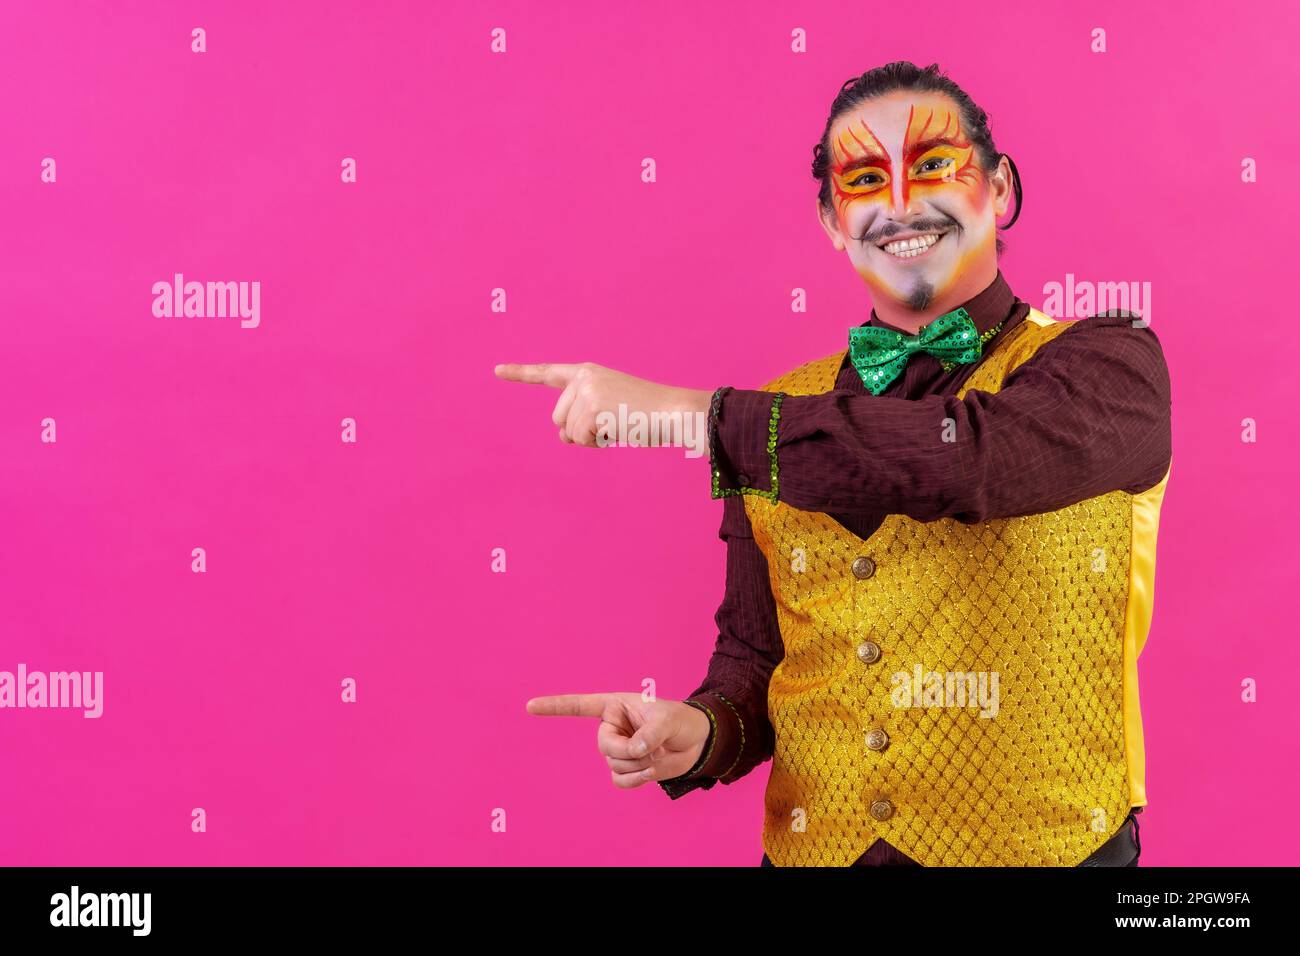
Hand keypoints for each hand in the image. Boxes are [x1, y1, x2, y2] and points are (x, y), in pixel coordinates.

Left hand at [494, 362, 710, 448]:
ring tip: (619, 424)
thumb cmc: (647, 414)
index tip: (497, 370)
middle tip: (613, 422)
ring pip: (569, 431)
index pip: (550, 373)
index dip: (522, 373)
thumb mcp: (608, 413)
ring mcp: (586, 391)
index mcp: (588, 373)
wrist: (674, 411)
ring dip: (592, 437)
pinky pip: (581, 439)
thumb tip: (562, 437)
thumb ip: (580, 420)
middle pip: (558, 418)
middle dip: (580, 429)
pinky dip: (599, 442)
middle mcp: (583, 378)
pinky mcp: (591, 407)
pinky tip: (620, 428)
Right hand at [526, 692, 711, 787]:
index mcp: (615, 706)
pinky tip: (650, 773)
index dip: (554, 707)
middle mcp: (611, 727)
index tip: (529, 707)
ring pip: (614, 765)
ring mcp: (617, 749)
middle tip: (653, 747)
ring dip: (639, 765)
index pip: (580, 705)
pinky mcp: (626, 768)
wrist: (696, 742)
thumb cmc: (680, 720)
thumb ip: (648, 736)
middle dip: (629, 751)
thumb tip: (634, 752)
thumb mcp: (667, 721)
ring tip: (658, 754)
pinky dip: (636, 780)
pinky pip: (620, 781)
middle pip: (604, 746)